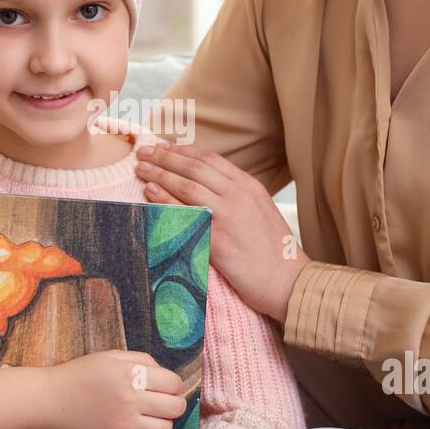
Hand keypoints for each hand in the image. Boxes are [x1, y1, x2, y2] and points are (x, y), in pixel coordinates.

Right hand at [45, 350, 187, 428]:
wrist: (51, 398)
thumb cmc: (82, 374)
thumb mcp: (112, 356)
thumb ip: (143, 360)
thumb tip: (167, 375)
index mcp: (132, 374)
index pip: (174, 383)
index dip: (173, 385)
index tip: (165, 387)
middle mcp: (130, 399)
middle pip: (175, 408)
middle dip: (174, 405)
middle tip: (163, 403)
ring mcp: (123, 424)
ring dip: (162, 423)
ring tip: (150, 417)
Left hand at [135, 142, 308, 321]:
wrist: (288, 281)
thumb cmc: (274, 250)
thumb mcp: (260, 210)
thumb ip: (236, 195)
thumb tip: (208, 186)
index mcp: (248, 186)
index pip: (210, 159)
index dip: (183, 150)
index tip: (164, 147)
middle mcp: (237, 196)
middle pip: (194, 168)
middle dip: (165, 157)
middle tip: (144, 152)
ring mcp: (227, 217)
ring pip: (187, 186)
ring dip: (160, 174)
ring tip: (141, 168)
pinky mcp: (217, 240)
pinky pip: (185, 215)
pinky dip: (165, 201)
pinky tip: (150, 193)